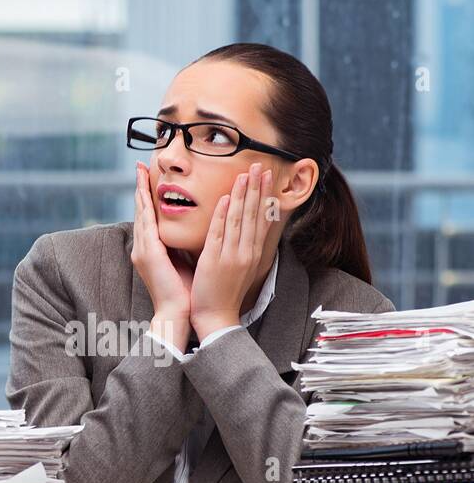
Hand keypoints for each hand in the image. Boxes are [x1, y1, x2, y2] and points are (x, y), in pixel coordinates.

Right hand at [130, 161, 193, 347]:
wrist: (177, 313)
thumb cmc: (184, 292)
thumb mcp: (182, 263)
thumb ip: (181, 246)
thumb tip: (191, 232)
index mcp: (151, 250)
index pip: (148, 217)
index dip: (147, 197)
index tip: (148, 178)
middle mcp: (142, 247)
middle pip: (140, 210)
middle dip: (140, 187)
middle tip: (139, 166)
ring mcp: (143, 249)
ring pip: (141, 212)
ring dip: (141, 191)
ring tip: (141, 172)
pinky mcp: (148, 252)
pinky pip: (147, 222)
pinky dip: (147, 205)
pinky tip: (149, 192)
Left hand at [189, 162, 274, 339]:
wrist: (216, 317)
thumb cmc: (224, 291)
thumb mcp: (239, 265)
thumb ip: (241, 246)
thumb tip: (244, 228)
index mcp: (253, 253)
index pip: (262, 218)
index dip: (265, 195)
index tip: (267, 176)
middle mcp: (247, 252)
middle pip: (254, 214)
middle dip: (257, 188)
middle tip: (260, 165)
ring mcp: (232, 256)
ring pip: (239, 220)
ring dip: (242, 195)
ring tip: (245, 174)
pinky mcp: (215, 260)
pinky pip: (219, 234)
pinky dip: (222, 215)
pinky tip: (224, 199)